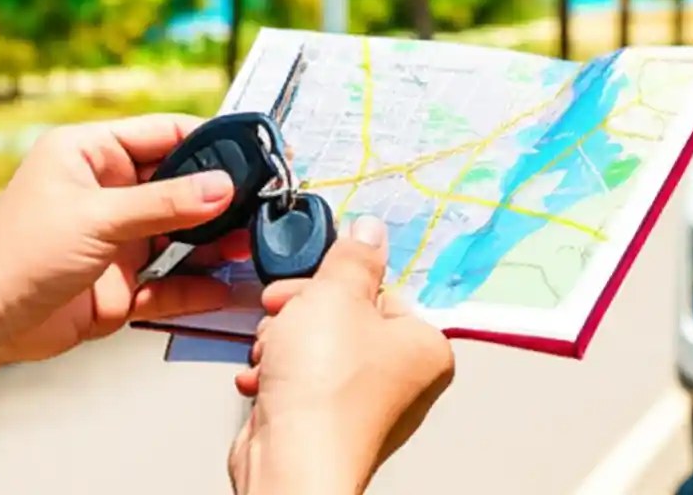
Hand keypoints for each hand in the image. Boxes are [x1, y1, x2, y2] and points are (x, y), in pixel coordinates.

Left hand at [0, 114, 245, 383]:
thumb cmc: (19, 258)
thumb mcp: (98, 219)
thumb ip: (166, 203)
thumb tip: (224, 188)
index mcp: (91, 154)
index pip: (164, 132)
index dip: (209, 141)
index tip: (251, 152)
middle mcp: (110, 190)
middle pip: (182, 185)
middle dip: (220, 197)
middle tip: (260, 201)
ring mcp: (121, 235)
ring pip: (184, 232)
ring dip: (216, 242)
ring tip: (247, 246)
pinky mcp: (128, 279)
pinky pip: (175, 278)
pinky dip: (199, 285)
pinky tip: (223, 288)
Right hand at [228, 216, 453, 494]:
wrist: (289, 461)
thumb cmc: (325, 391)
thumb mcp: (337, 294)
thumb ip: (353, 257)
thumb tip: (369, 232)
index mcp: (427, 347)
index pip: (385, 292)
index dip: (340, 283)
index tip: (314, 281)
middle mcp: (405, 382)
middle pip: (348, 320)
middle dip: (303, 314)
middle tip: (285, 313)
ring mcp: (366, 407)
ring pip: (318, 351)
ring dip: (285, 344)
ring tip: (274, 353)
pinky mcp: (329, 426)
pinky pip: (303, 385)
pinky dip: (279, 378)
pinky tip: (265, 381)